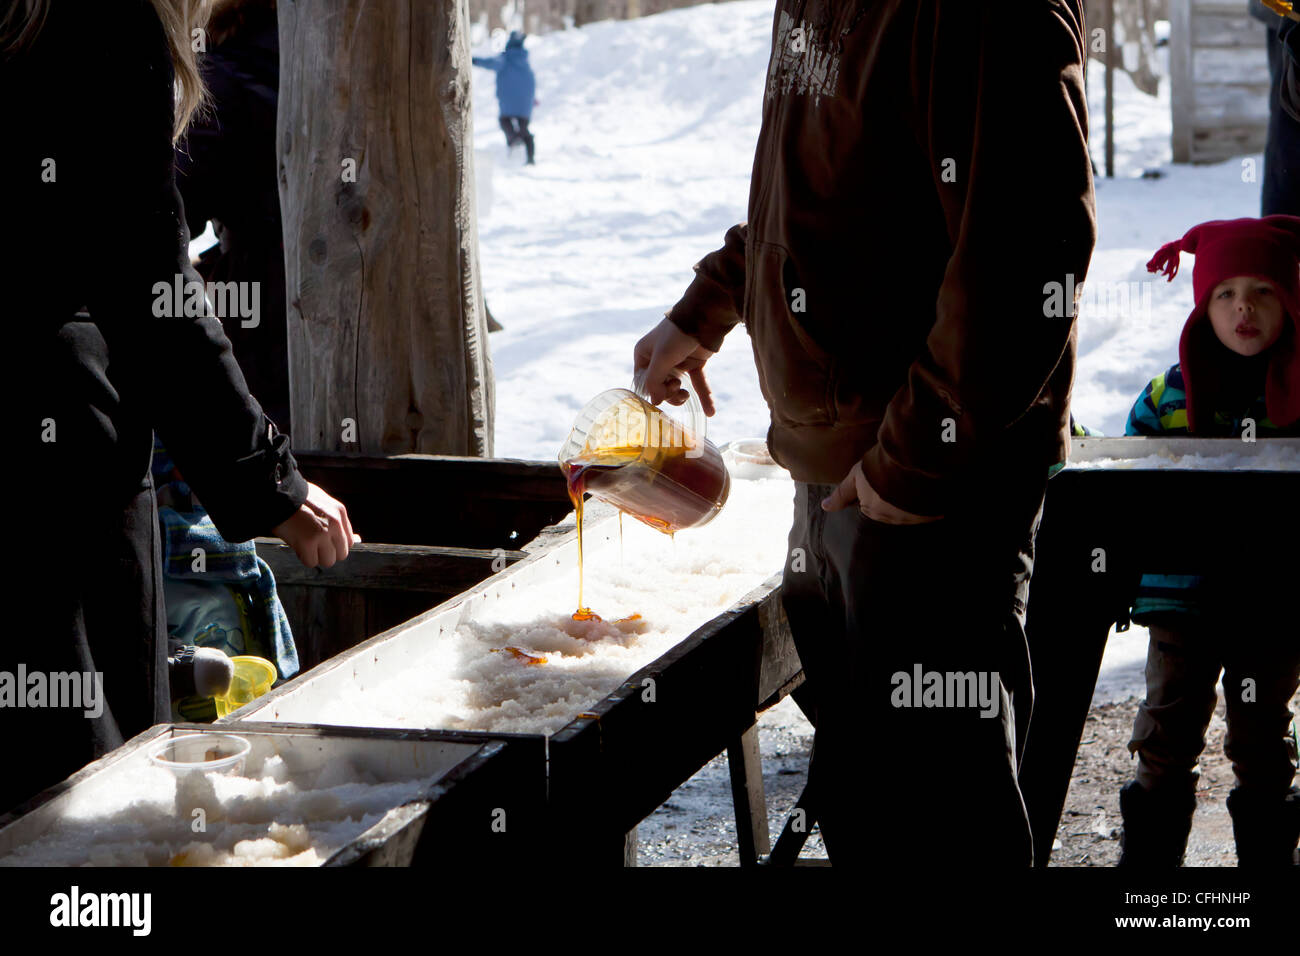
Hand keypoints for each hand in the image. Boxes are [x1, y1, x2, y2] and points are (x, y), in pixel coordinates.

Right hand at [271, 482, 358, 567]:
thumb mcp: (323, 504)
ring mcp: (323, 534)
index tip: (323, 542)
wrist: (277, 494)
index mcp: (340, 513)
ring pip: (328, 561)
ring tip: (305, 544)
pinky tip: (297, 545)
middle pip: (341, 554)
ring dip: (316, 556)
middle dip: (327, 553)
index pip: (349, 542)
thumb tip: (358, 539)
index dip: (335, 545)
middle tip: (313, 544)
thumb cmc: (297, 500)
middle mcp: (335, 524)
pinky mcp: (308, 542)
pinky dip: (303, 557)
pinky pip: (311, 562)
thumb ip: (339, 522)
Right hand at [633, 317, 716, 414]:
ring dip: (681, 397)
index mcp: (644, 355)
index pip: (642, 382)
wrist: (705, 317)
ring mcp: (677, 362)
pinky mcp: (695, 363)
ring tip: (686, 395)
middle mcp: (658, 359)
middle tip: (677, 387)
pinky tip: (711, 411)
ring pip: (676, 388)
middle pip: (660, 388)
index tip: (662, 391)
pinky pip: (698, 384)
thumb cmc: (676, 335)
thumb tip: (655, 403)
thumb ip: (654, 382)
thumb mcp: (662, 358)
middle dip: (668, 393)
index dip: (652, 390)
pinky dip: (704, 396)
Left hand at [821, 462, 942, 525]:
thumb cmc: (879, 467)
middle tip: (895, 478)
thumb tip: (824, 507)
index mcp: (872, 510)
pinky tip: (926, 489)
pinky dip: (926, 504)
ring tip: (911, 482)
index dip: (873, 490)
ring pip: (907, 513)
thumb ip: (842, 494)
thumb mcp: (857, 476)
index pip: (869, 506)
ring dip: (908, 502)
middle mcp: (891, 518)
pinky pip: (927, 513)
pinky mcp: (930, 514)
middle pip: (888, 511)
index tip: (879, 478)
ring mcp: (912, 518)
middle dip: (891, 498)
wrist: (911, 462)